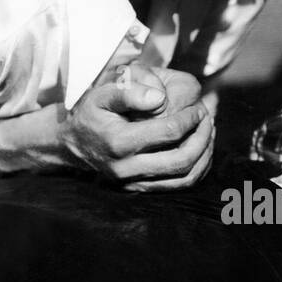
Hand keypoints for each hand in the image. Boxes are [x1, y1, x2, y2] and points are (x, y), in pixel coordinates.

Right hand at [58, 62, 213, 188]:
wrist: (73, 145)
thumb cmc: (91, 113)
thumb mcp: (101, 94)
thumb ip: (129, 92)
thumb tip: (160, 97)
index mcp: (119, 141)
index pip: (169, 131)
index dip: (189, 118)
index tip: (197, 107)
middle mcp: (127, 167)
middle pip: (181, 159)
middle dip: (202, 138)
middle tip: (208, 120)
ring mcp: (134, 182)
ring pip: (184, 177)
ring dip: (203, 155)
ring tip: (208, 133)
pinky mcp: (139, 189)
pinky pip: (178, 186)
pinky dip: (196, 169)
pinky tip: (200, 150)